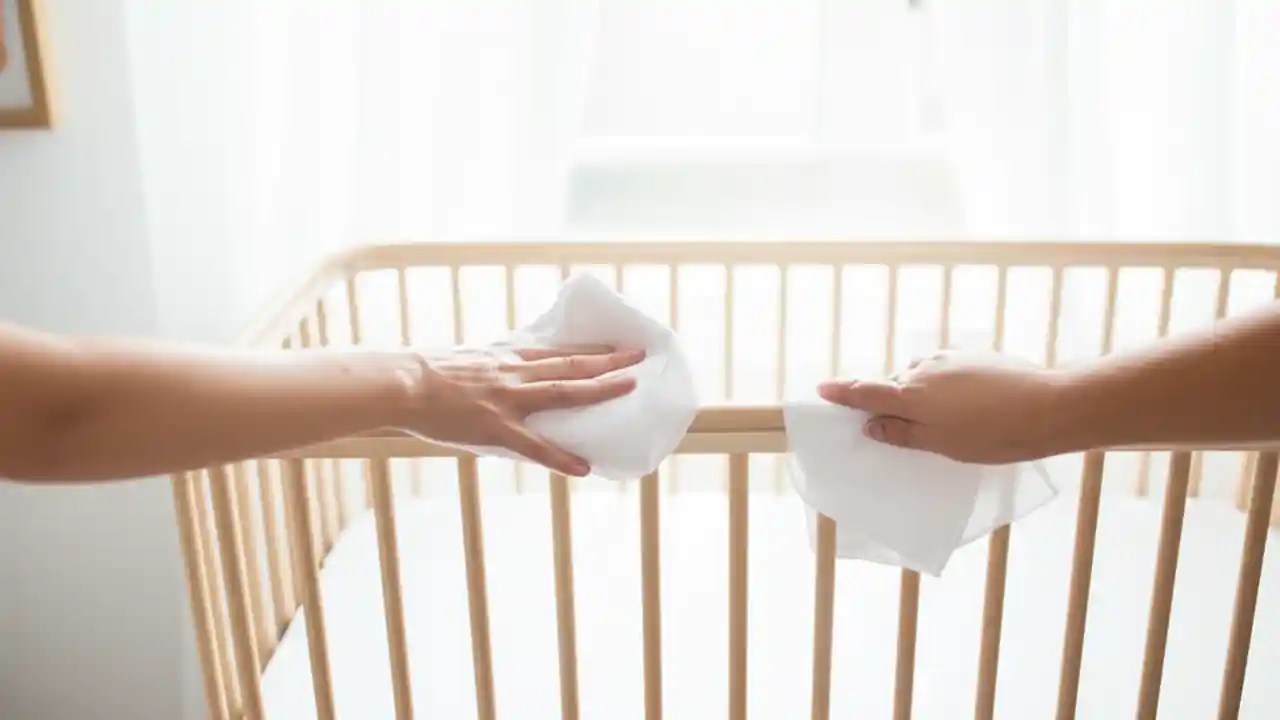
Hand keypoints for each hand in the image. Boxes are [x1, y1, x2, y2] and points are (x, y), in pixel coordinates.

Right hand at [401, 344, 643, 475]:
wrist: (401, 383)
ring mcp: (508, 398)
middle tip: (640, 355)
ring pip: (564, 391)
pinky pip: (534, 446)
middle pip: (572, 363)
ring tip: (630, 388)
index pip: (558, 350)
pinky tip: (582, 468)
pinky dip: (560, 457)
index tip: (615, 347)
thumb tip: (505, 370)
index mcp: (506, 356)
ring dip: (600, 389)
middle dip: (609, 360)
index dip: (590, 349)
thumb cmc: (424, 373)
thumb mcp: (466, 359)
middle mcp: (514, 372)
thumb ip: (491, 366)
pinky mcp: (496, 427)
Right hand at [818, 350, 1065, 463]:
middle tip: (897, 424)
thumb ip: (903, 433)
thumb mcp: (943, 445)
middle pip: (894, 382)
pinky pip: (946, 369)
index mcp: (912, 394)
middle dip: (890, 398)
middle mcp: (925, 369)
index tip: (822, 389)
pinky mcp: (976, 355)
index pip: (865, 391)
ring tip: (941, 419)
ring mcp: (952, 358)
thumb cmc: (994, 435)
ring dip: (919, 391)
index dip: (842, 391)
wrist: (1051, 406)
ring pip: (921, 374)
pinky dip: (943, 384)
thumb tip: (871, 425)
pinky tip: (967, 404)